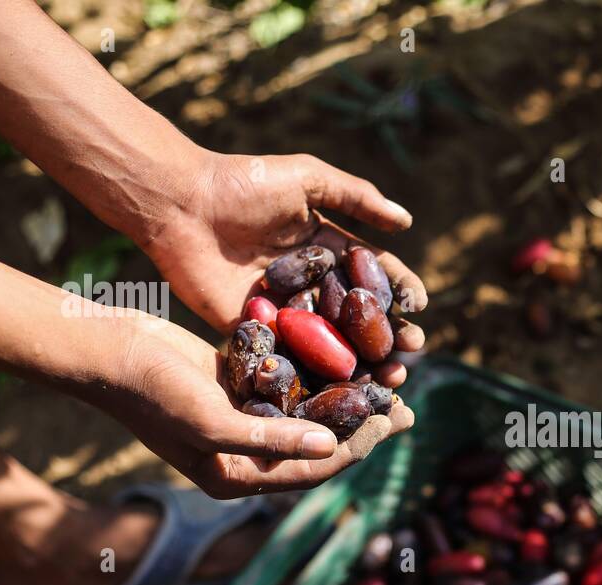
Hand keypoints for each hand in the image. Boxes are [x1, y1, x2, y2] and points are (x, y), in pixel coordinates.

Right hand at [98, 313, 413, 497]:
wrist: (105, 348)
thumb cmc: (151, 392)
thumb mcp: (212, 420)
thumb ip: (271, 439)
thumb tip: (331, 445)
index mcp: (237, 479)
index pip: (315, 469)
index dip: (359, 446)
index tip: (395, 421)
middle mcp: (244, 455)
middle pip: (320, 442)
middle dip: (365, 424)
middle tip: (408, 404)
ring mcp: (242, 418)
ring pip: (311, 410)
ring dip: (348, 395)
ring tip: (391, 377)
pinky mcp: (238, 385)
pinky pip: (291, 383)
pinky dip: (320, 370)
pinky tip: (352, 351)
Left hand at [143, 151, 426, 386]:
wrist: (182, 205)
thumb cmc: (245, 184)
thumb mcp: (308, 178)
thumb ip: (356, 198)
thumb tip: (406, 221)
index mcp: (328, 249)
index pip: (374, 275)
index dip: (400, 290)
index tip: (420, 307)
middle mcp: (312, 284)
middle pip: (360, 317)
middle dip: (391, 335)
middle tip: (413, 350)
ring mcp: (287, 311)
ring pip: (334, 343)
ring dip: (366, 363)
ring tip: (392, 376)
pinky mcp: (259, 331)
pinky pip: (294, 356)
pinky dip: (320, 376)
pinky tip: (347, 390)